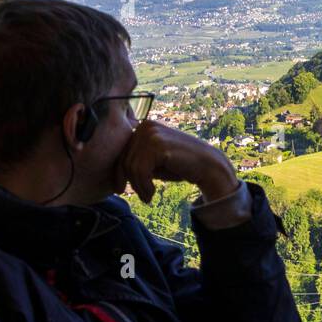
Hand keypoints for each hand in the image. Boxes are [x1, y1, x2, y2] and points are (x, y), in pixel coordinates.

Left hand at [116, 120, 238, 203]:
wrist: (208, 166)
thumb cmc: (180, 165)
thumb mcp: (153, 160)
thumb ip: (137, 159)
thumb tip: (113, 171)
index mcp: (144, 126)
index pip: (122, 151)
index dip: (118, 172)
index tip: (120, 189)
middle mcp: (146, 125)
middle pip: (124, 159)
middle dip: (130, 181)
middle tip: (143, 196)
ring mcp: (152, 134)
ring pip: (131, 167)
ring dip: (139, 187)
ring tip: (148, 196)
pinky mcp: (158, 145)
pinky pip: (139, 171)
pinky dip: (144, 187)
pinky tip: (152, 194)